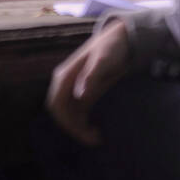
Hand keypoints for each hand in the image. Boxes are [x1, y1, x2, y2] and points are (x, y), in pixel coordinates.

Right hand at [46, 18, 131, 144]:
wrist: (123, 40)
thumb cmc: (112, 47)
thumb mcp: (104, 60)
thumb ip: (92, 76)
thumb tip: (79, 95)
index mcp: (65, 76)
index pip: (56, 104)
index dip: (65, 121)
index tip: (81, 131)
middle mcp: (66, 84)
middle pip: (61, 112)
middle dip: (73, 128)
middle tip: (93, 139)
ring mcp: (74, 89)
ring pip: (69, 115)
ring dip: (79, 128)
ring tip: (97, 138)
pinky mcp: (84, 93)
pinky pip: (78, 113)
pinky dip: (84, 123)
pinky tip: (96, 130)